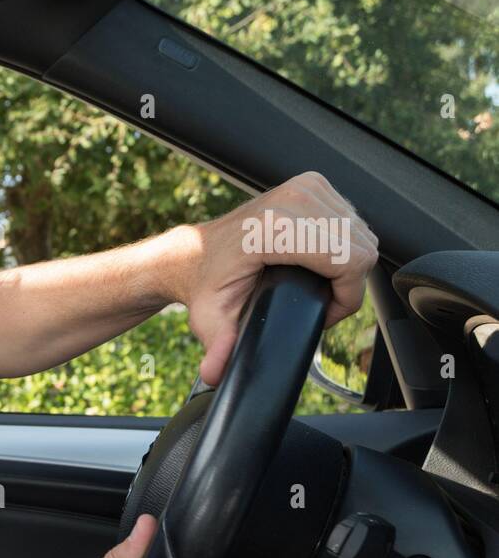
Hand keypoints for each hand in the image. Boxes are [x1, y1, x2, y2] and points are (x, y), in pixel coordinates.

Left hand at [171, 171, 378, 385]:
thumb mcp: (211, 319)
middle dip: (349, 284)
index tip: (323, 313)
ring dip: (348, 264)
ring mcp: (305, 186)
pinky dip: (345, 243)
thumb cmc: (206, 285)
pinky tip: (320, 258)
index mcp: (276, 227)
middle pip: (362, 248)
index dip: (346, 296)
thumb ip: (219, 347)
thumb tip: (216, 373)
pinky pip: (353, 218)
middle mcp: (294, 199)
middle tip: (320, 302)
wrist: (195, 254)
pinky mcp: (312, 183)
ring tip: (318, 283)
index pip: (349, 260)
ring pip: (362, 233)